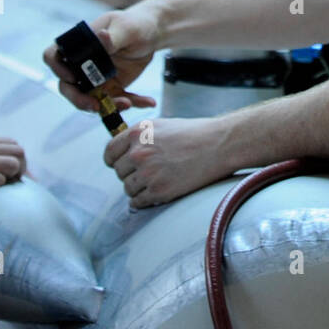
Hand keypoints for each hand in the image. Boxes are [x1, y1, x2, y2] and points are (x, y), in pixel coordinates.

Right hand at [43, 6, 160, 112]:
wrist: (152, 34)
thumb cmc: (135, 24)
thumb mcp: (126, 29)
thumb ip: (113, 37)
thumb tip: (101, 37)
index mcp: (79, 44)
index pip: (53, 56)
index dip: (56, 68)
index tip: (70, 76)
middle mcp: (82, 64)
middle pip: (68, 86)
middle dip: (79, 100)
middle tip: (95, 106)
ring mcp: (95, 78)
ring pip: (91, 100)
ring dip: (108, 106)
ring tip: (129, 102)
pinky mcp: (112, 88)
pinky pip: (116, 102)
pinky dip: (131, 103)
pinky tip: (148, 101)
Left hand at [105, 116, 234, 207]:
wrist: (218, 145)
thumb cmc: (193, 134)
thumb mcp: (160, 126)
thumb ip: (139, 138)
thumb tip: (123, 153)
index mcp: (137, 132)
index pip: (110, 152)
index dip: (113, 160)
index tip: (118, 165)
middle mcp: (139, 152)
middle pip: (119, 172)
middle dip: (129, 174)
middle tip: (146, 173)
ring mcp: (148, 172)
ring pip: (127, 188)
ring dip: (137, 188)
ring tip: (154, 182)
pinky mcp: (159, 190)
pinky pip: (138, 202)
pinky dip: (143, 201)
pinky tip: (154, 194)